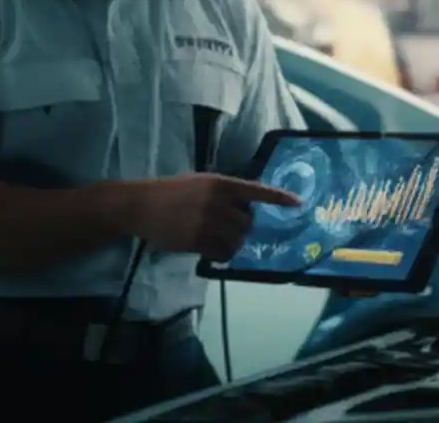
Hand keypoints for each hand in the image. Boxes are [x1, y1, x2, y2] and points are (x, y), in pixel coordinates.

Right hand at [126, 174, 300, 260]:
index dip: (278, 197)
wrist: (141, 205)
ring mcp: (208, 222)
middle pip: (248, 222)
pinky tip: (210, 251)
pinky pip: (222, 253)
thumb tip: (246, 209)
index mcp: (220, 183)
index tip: (297, 204)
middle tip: (226, 228)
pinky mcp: (198, 240)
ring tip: (216, 241)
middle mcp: (218, 201)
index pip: (256, 191)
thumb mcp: (200, 183)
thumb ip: (223, 193)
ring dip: (232, 244)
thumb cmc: (171, 192)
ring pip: (237, 240)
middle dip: (242, 228)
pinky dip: (221, 255)